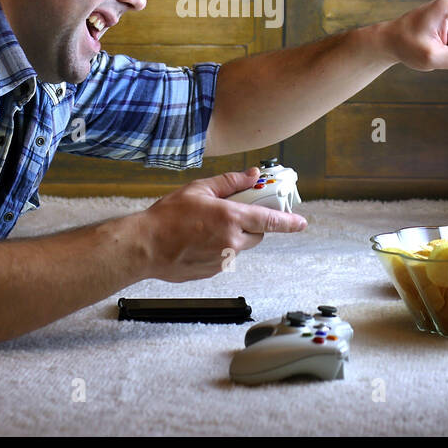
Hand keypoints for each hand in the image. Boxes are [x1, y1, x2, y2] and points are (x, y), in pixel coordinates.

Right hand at [136, 167, 307, 282]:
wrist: (145, 247)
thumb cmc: (167, 218)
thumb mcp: (198, 189)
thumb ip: (230, 182)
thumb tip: (252, 175)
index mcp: (230, 218)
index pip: (269, 220)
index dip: (288, 222)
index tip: (301, 222)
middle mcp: (231, 241)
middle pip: (258, 234)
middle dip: (252, 224)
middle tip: (233, 213)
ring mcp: (224, 259)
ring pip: (241, 246)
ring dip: (234, 236)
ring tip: (206, 227)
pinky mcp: (214, 271)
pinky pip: (227, 257)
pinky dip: (220, 248)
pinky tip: (199, 240)